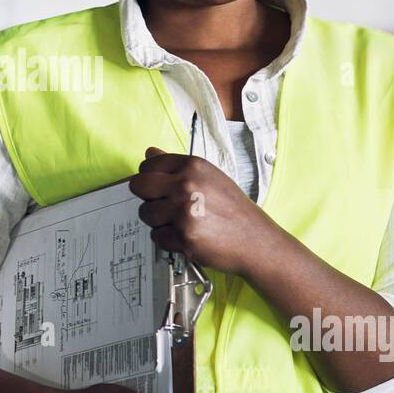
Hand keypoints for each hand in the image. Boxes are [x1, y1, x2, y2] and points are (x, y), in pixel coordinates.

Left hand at [128, 145, 274, 276]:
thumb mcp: (208, 177)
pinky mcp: (183, 237)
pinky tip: (186, 236)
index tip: (156, 186)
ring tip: (179, 222)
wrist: (254, 239)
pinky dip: (168, 239)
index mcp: (193, 166)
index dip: (149, 178)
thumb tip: (149, 153)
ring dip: (158, 220)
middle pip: (139, 186)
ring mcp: (183, 211)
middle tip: (161, 205)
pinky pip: (157, 236)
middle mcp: (186, 185)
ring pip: (145, 213)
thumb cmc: (233, 209)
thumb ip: (176, 166)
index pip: (148, 165)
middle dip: (146, 197)